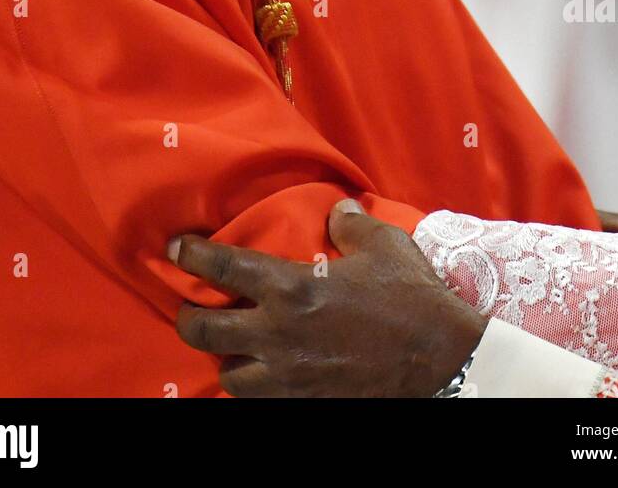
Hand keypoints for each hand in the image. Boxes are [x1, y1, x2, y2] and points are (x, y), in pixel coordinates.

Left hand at [168, 199, 485, 397]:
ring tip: (233, 347)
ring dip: (226, 359)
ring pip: (228, 376)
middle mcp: (279, 335)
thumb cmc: (411, 298)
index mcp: (293, 288)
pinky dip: (256, 389)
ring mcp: (289, 378)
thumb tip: (335, 212)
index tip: (176, 247)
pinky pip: (262, 403)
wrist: (442, 361)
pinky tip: (266, 376)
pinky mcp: (306, 405)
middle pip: (204, 331)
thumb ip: (350, 225)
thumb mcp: (383, 246)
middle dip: (188, 317)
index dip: (192, 255)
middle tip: (190, 308)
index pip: (224, 267)